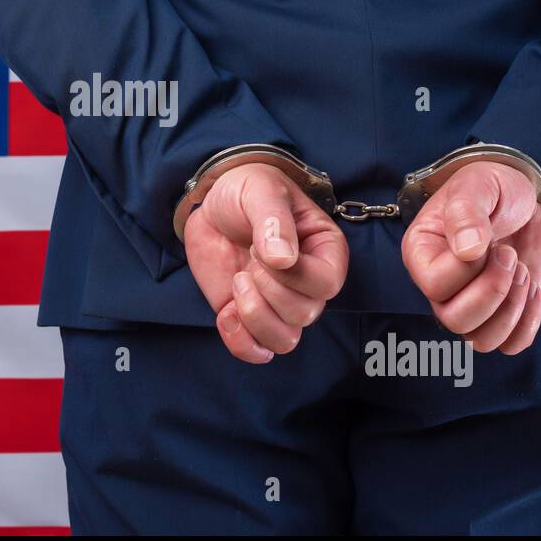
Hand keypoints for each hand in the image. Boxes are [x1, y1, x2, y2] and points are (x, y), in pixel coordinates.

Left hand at [184, 163, 348, 363]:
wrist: (214, 202)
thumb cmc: (249, 189)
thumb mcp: (262, 190)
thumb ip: (274, 221)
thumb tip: (284, 260)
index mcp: (325, 251)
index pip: (327, 283)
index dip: (293, 273)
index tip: (263, 247)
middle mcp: (309, 284)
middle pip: (304, 314)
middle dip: (267, 288)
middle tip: (249, 257)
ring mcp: (280, 304)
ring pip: (285, 340)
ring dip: (254, 315)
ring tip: (238, 281)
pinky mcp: (250, 317)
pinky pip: (255, 351)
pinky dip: (238, 340)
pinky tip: (226, 312)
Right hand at [401, 161, 540, 353]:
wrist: (522, 197)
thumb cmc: (491, 187)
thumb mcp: (477, 185)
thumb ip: (466, 212)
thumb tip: (467, 251)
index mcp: (422, 254)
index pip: (437, 285)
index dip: (470, 269)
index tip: (493, 242)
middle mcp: (438, 286)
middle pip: (455, 321)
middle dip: (495, 291)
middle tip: (512, 257)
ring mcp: (468, 303)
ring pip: (481, 341)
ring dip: (512, 309)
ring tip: (523, 273)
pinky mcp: (501, 313)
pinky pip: (510, 344)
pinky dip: (528, 324)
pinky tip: (533, 291)